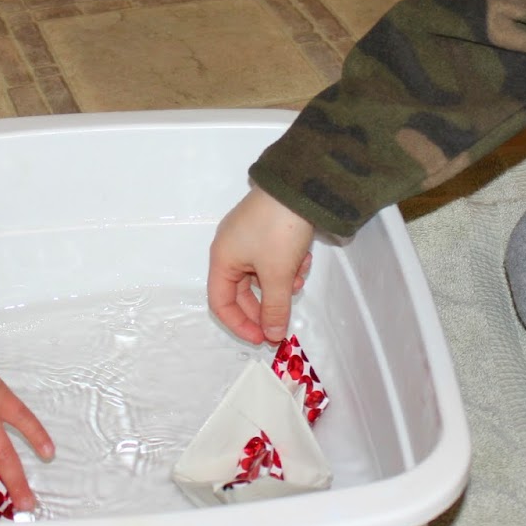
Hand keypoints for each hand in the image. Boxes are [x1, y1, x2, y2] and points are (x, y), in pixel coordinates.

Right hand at [207, 186, 314, 344]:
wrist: (299, 186)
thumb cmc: (278, 230)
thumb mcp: (277, 274)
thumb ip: (274, 309)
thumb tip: (272, 335)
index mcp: (222, 259)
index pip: (221, 303)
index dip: (240, 325)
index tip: (262, 338)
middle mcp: (231, 249)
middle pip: (243, 291)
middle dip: (266, 305)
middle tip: (285, 320)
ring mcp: (249, 238)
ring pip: (262, 275)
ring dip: (281, 284)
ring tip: (298, 279)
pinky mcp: (266, 230)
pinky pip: (272, 259)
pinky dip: (287, 266)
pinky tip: (304, 261)